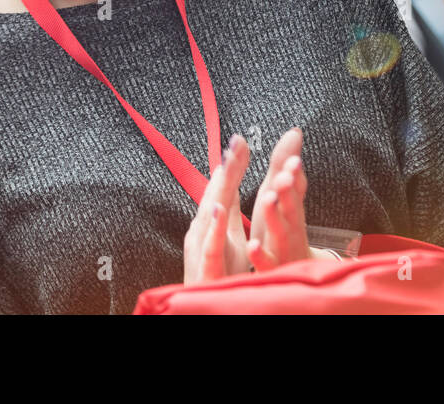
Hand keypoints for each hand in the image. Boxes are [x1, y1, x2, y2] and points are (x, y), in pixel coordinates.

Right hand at [184, 134, 250, 282]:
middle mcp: (202, 230)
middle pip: (215, 194)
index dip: (231, 163)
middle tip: (236, 142)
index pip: (223, 187)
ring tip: (228, 167)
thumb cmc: (219, 268)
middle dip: (226, 169)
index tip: (241, 138)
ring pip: (210, 215)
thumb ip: (230, 205)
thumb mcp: (230, 233)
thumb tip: (228, 172)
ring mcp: (201, 248)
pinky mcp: (206, 268)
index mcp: (211, 220)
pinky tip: (221, 209)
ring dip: (219, 190)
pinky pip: (211, 246)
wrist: (204, 304)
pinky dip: (214, 228)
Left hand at [246, 128, 310, 271]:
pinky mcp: (272, 272)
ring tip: (268, 198)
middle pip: (291, 209)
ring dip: (274, 216)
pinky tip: (251, 245)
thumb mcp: (283, 198)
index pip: (295, 190)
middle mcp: (291, 229)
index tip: (294, 159)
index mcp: (292, 210)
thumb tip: (294, 131)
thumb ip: (286, 167)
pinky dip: (260, 256)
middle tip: (286, 173)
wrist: (295, 272)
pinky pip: (266, 265)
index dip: (294, 175)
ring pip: (279, 234)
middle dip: (288, 191)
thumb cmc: (284, 229)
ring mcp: (282, 251)